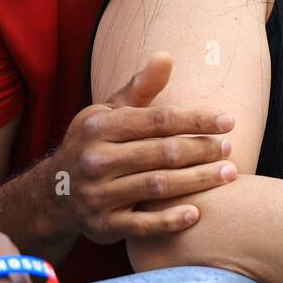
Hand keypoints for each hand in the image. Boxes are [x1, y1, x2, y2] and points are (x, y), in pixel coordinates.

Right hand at [51, 52, 235, 242]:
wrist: (53, 192)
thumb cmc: (93, 144)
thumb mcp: (109, 112)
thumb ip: (140, 88)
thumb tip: (166, 55)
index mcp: (100, 127)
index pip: (158, 120)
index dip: (196, 119)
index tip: (228, 120)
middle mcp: (96, 160)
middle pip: (162, 153)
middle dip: (201, 149)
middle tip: (230, 148)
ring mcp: (98, 195)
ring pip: (157, 186)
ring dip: (197, 180)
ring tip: (228, 174)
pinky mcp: (103, 226)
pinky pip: (141, 225)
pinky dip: (169, 221)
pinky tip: (196, 213)